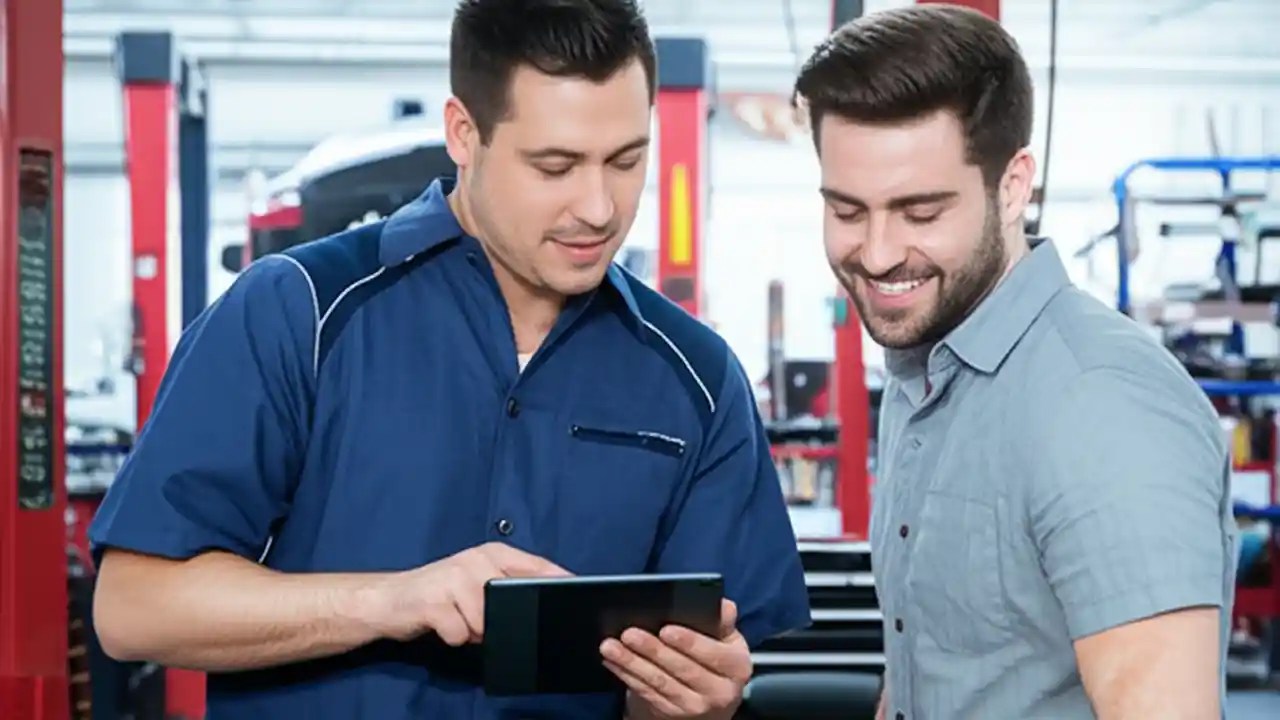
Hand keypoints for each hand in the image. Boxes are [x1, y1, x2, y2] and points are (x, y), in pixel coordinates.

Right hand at [371, 542, 568, 644]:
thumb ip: (508, 585)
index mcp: (492, 553)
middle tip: (480, 619)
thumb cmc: (440, 594)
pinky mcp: (434, 601)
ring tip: (458, 619)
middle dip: (503, 619)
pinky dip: (455, 638)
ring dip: (475, 631)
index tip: (577, 598)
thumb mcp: (477, 581)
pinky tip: (442, 625)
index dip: (560, 581)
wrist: (389, 599)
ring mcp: (454, 578)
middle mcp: (475, 560)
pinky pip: (461, 634)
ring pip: (486, 622)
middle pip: (513, 599)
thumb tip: (546, 604)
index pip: (538, 566)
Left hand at [601, 598, 751, 718]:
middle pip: (682, 669)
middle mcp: (719, 692)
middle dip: (652, 650)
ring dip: (632, 664)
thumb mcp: (727, 641)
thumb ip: (723, 622)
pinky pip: (647, 693)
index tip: (666, 629)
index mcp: (736, 668)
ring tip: (611, 647)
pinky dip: (627, 676)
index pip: (714, 654)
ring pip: (660, 683)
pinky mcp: (672, 714)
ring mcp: (694, 706)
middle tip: (629, 633)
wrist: (712, 702)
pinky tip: (612, 662)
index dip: (690, 642)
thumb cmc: (717, 661)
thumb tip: (724, 605)